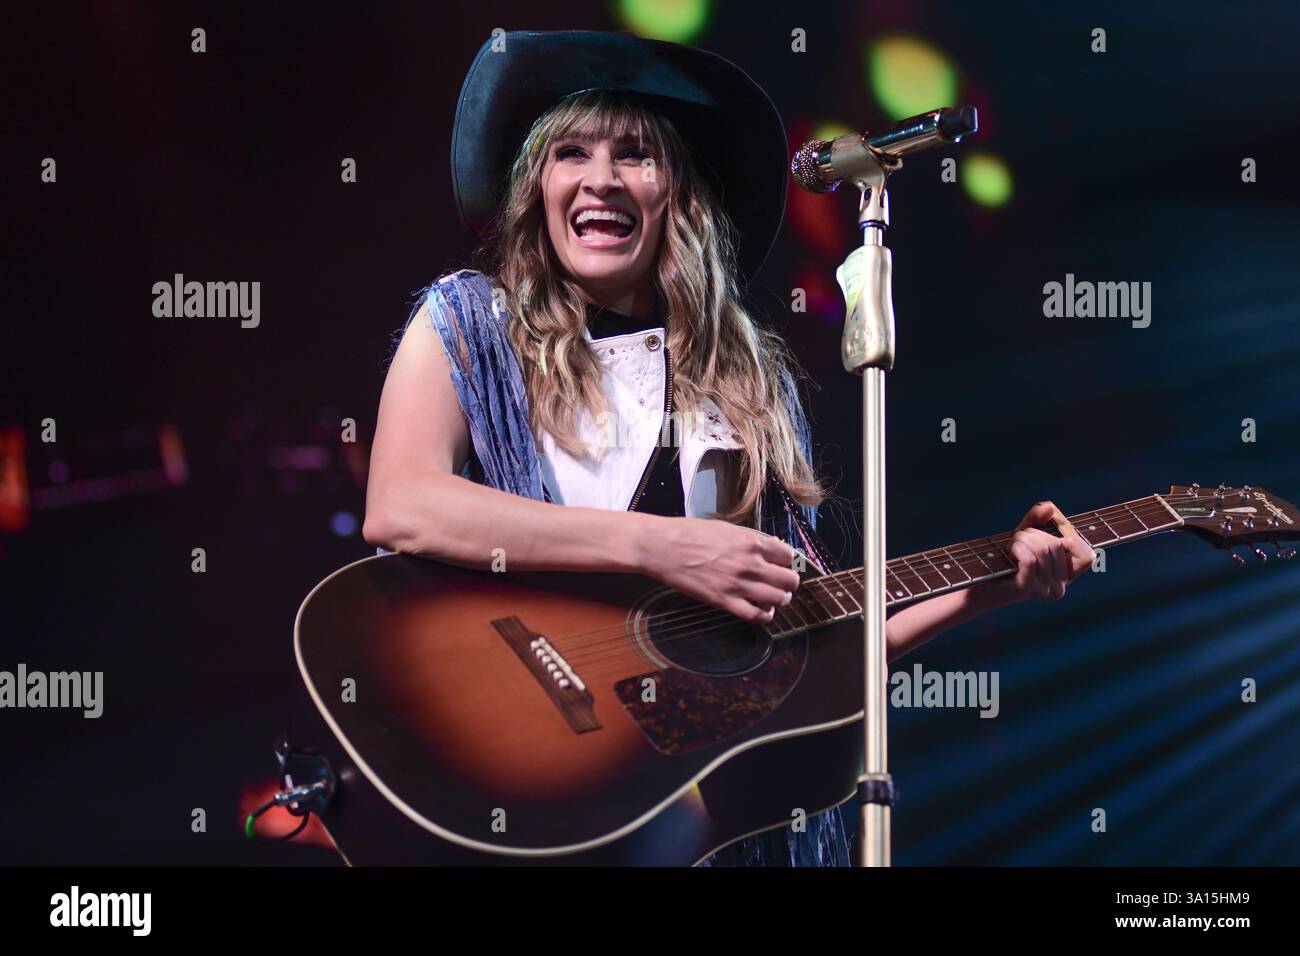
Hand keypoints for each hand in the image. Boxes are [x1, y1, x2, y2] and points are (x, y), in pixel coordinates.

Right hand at [636, 515, 799, 622]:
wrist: (663, 547)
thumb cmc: (690, 533)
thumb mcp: (726, 527)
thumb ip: (750, 539)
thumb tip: (772, 546)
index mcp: (751, 541)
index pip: (788, 555)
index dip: (787, 561)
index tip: (782, 564)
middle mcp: (749, 563)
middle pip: (789, 580)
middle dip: (789, 582)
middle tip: (782, 583)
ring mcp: (737, 584)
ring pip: (778, 599)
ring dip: (780, 600)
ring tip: (774, 598)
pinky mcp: (723, 601)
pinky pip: (756, 616)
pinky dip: (764, 616)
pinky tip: (762, 611)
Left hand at [972, 500, 1093, 607]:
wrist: (979, 582)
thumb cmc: (1004, 559)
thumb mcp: (1024, 535)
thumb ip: (1038, 519)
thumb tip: (1050, 507)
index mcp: (1065, 577)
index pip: (1087, 556)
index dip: (1072, 539)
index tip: (1051, 536)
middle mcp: (1059, 587)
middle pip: (1058, 545)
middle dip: (1034, 534)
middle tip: (1018, 541)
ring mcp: (1044, 591)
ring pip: (1043, 549)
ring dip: (1022, 539)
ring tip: (1011, 547)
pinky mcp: (1027, 590)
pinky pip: (1030, 559)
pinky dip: (1017, 548)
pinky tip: (1009, 552)